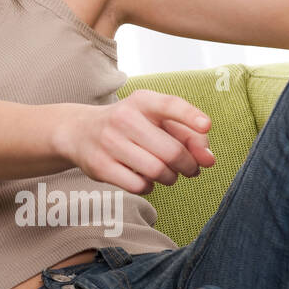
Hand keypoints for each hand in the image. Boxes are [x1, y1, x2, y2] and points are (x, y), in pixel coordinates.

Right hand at [52, 89, 215, 195]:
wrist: (80, 131)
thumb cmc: (130, 126)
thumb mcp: (154, 119)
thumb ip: (187, 134)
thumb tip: (208, 159)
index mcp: (141, 101)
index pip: (169, 105)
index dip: (190, 115)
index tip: (206, 126)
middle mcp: (123, 118)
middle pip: (171, 151)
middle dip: (188, 165)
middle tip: (190, 169)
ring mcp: (109, 142)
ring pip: (157, 171)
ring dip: (170, 177)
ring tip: (168, 174)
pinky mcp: (100, 165)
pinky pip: (139, 185)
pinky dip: (150, 187)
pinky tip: (146, 179)